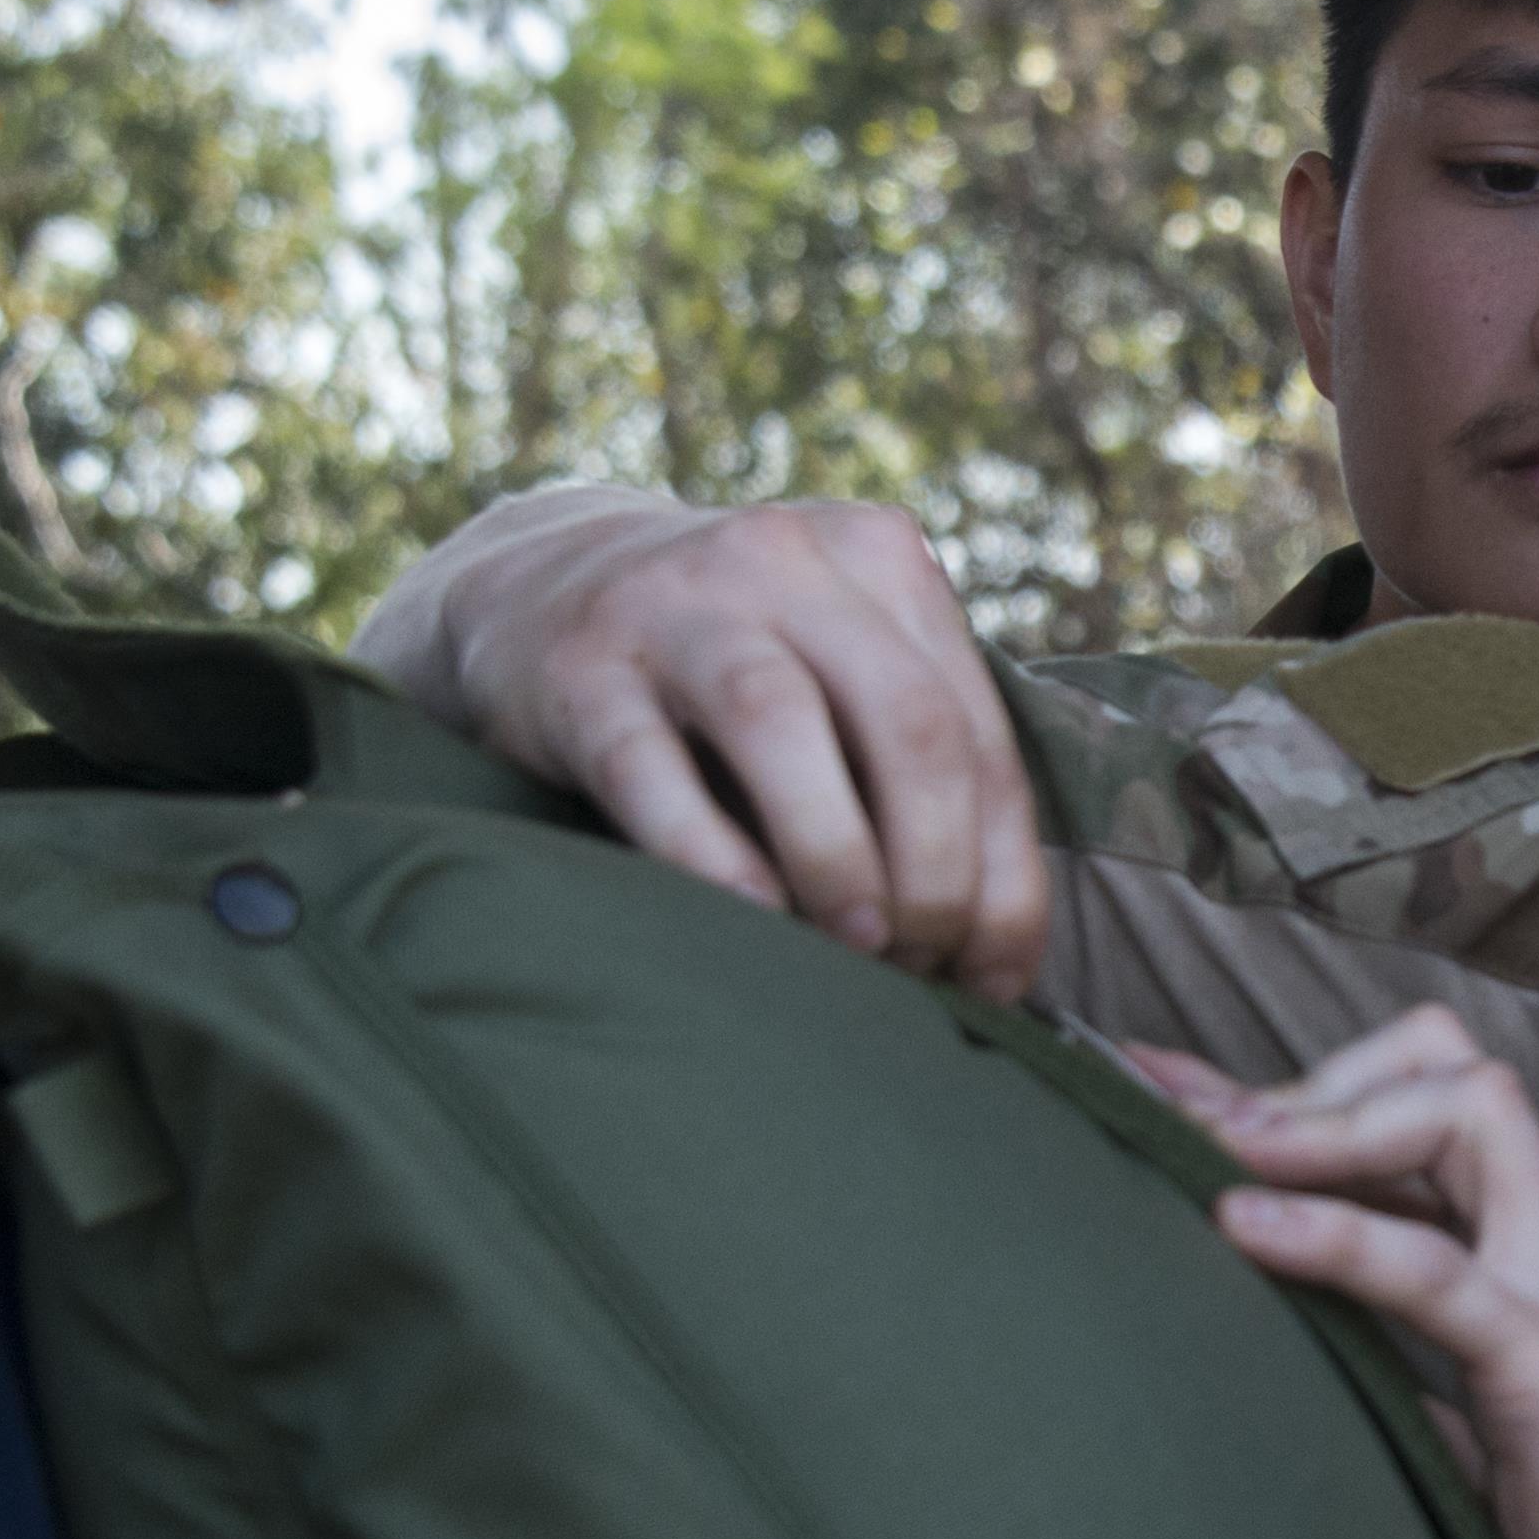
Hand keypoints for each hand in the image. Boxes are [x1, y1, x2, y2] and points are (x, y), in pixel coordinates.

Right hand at [419, 493, 1048, 995]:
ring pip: (779, 720)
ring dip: (837, 854)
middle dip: (936, 867)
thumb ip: (923, 770)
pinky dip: (711, 854)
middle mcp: (784, 559)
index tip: (996, 980)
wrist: (534, 593)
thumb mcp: (839, 670)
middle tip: (920, 962)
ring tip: (857, 947)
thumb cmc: (732, 674)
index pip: (976, 730)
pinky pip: (649, 769)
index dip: (1004, 873)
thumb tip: (1001, 955)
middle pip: (907, 719)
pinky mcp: (577, 671)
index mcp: (880, 559)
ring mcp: (672, 604)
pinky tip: (753, 918)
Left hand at [1154, 1013, 1538, 1538]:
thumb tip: (1307, 1371)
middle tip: (1179, 1119)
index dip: (1292, 1093)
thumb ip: (1418, 1397)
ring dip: (1323, 1120)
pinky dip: (1336, 1235)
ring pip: (1468, 1115)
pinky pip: (1441, 1272)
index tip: (1161, 1091)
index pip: (1422, 1119)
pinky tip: (1244, 1223)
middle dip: (1307, 1076)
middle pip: (1447, 1071)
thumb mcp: (1489, 1463)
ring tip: (1211, 1147)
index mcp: (1531, 1271)